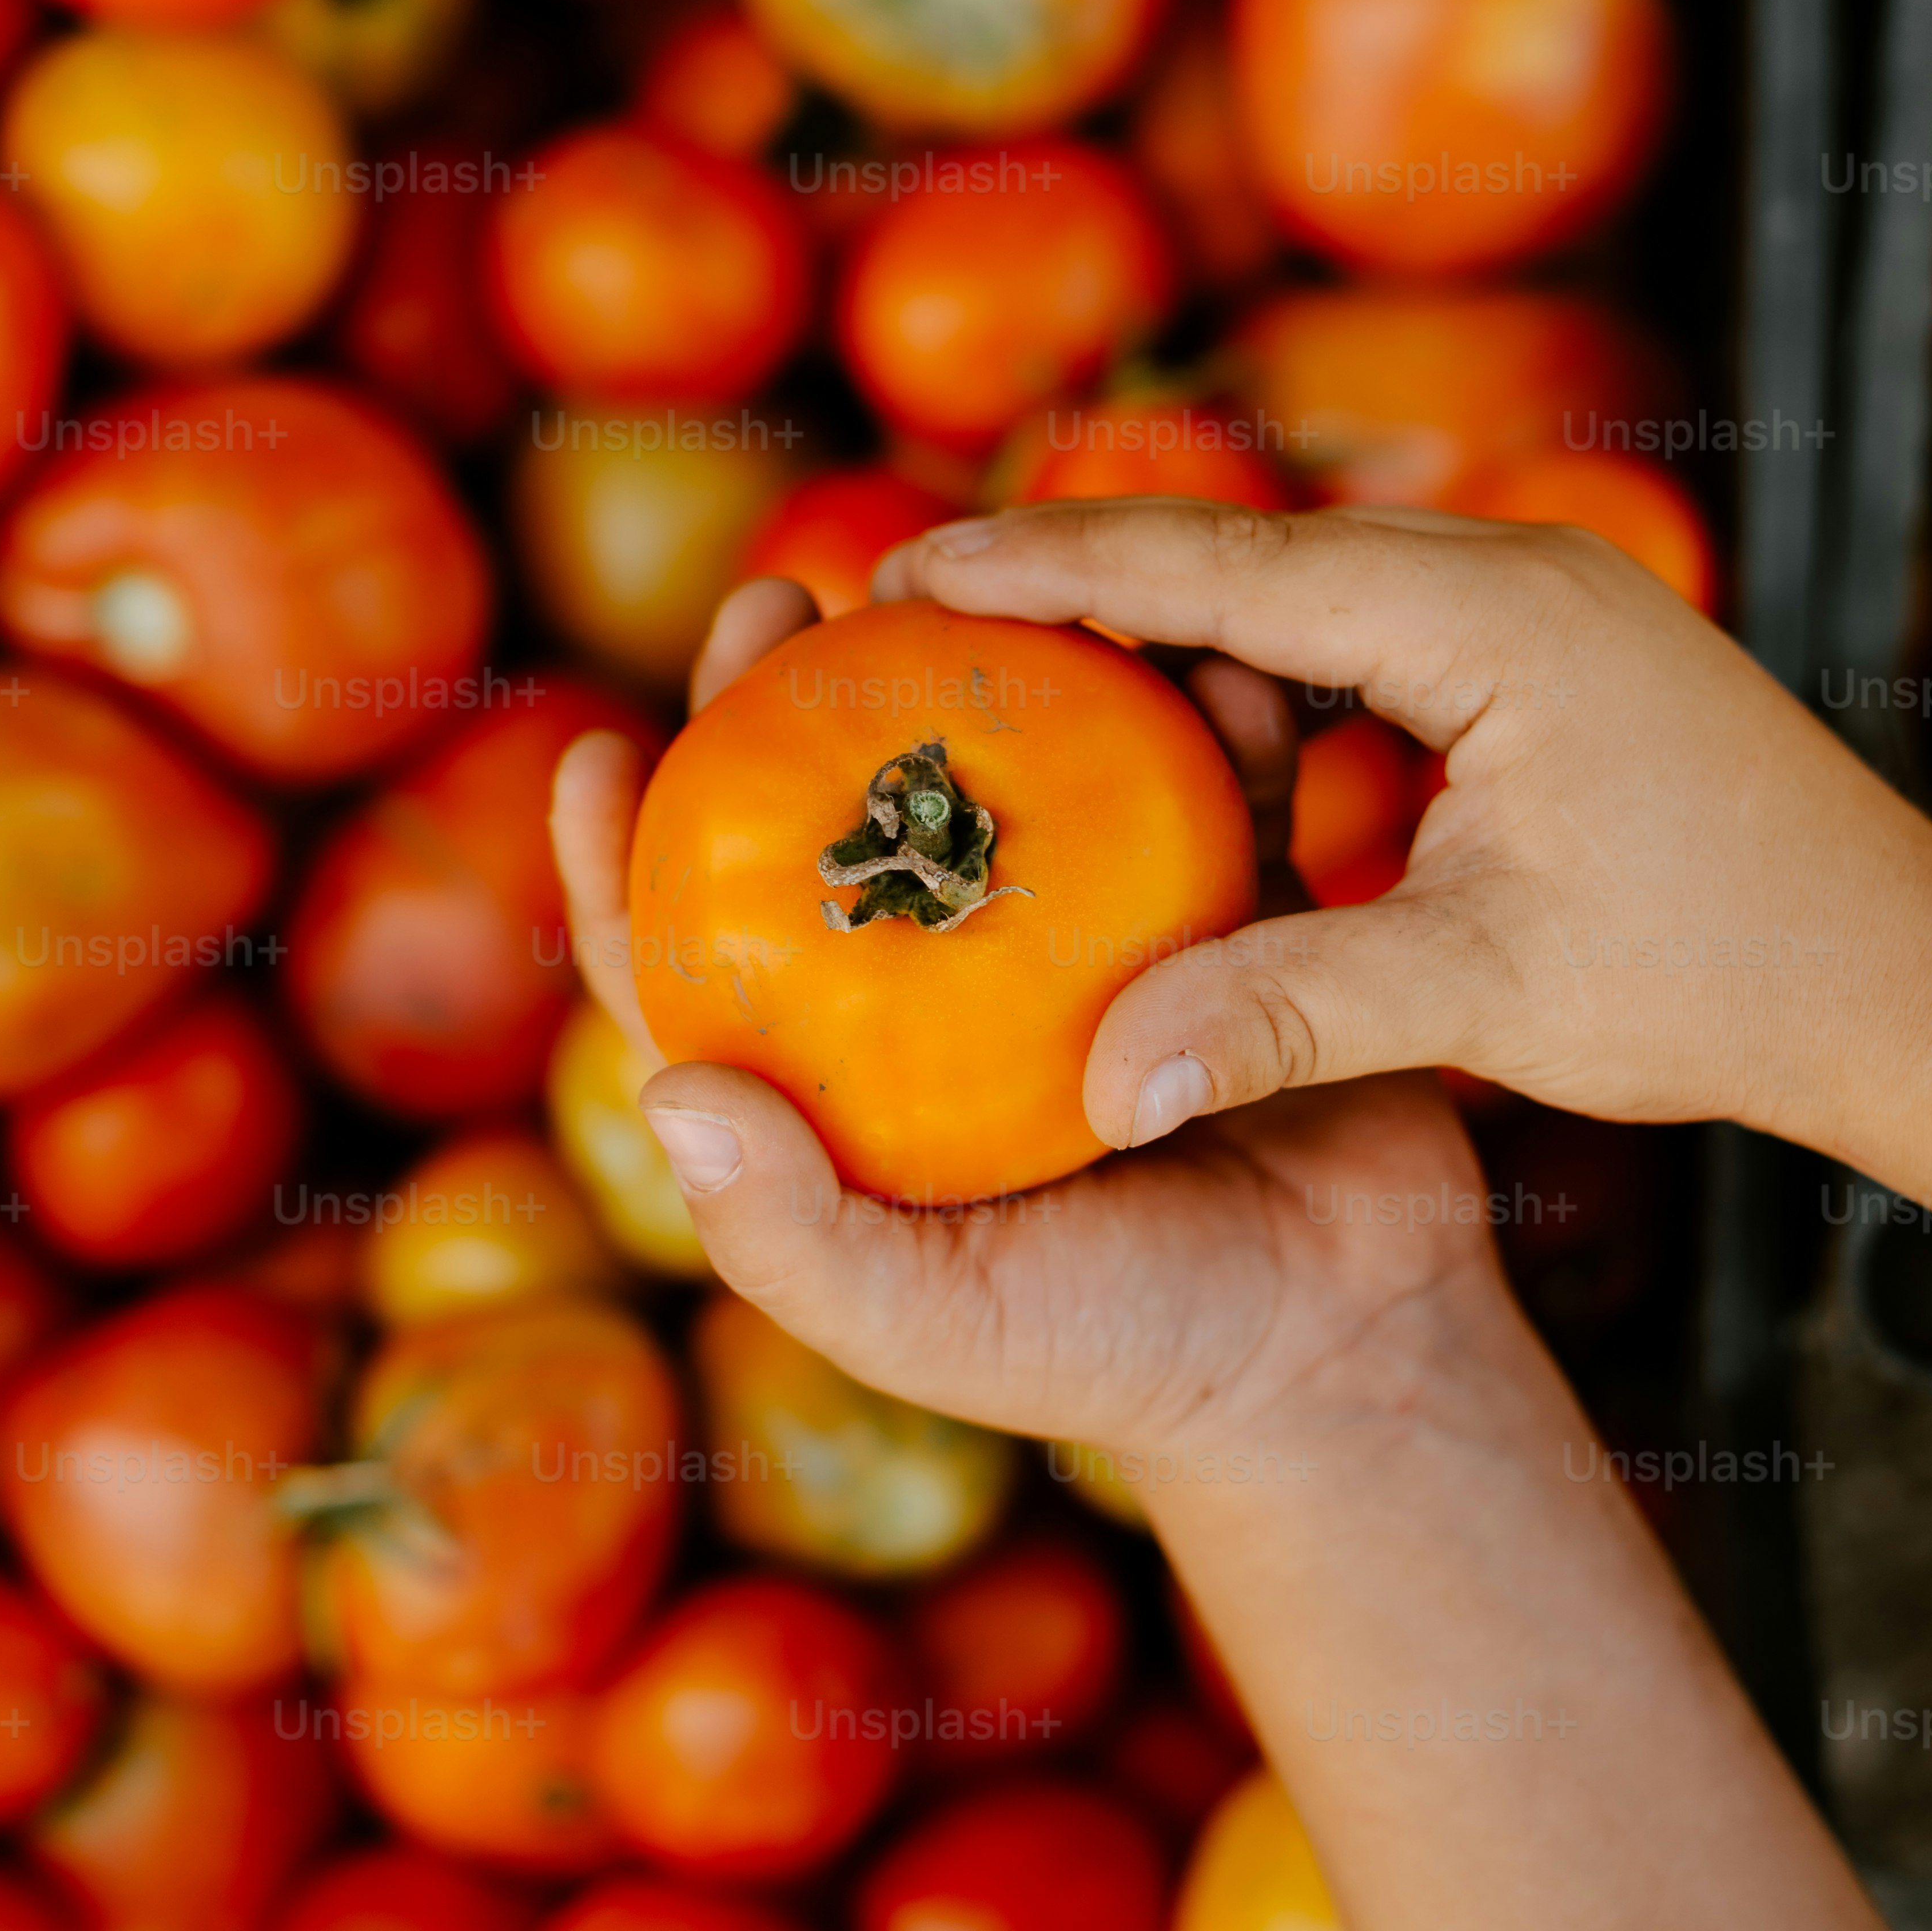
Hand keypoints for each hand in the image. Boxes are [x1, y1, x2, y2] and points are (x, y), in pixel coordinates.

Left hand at [552, 573, 1532, 1472]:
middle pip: (838, 825)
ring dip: (990, 664)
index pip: (695, 967)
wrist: (1342, 1358)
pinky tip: (1178, 628)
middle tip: (782, 599)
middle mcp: (949, 1004)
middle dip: (787, 700)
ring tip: (968, 572)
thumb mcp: (925, 1321)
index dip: (626, 864)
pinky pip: (1198, 784)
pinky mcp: (1223, 917)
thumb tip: (664, 1094)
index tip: (589, 753)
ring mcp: (1086, 949)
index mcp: (852, 1090)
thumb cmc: (1115, 1356)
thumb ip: (790, 1235)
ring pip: (1009, 774)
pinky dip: (1192, 706)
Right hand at [863, 501, 1931, 1201]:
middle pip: (1247, 550)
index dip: (1055, 569)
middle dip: (1081, 578)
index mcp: (1491, 618)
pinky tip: (1180, 736)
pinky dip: (1259, 674)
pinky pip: (1363, 636)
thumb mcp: (1489, 993)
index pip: (1225, 566)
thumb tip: (1102, 1088)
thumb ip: (1284, 1013)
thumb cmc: (1723, 972)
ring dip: (1168, 626)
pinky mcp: (1540, 657)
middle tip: (916, 612)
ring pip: (1301, 588)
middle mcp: (1510, 574)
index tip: (908, 573)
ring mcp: (1532, 605)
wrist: (1894, 973)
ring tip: (1016, 672)